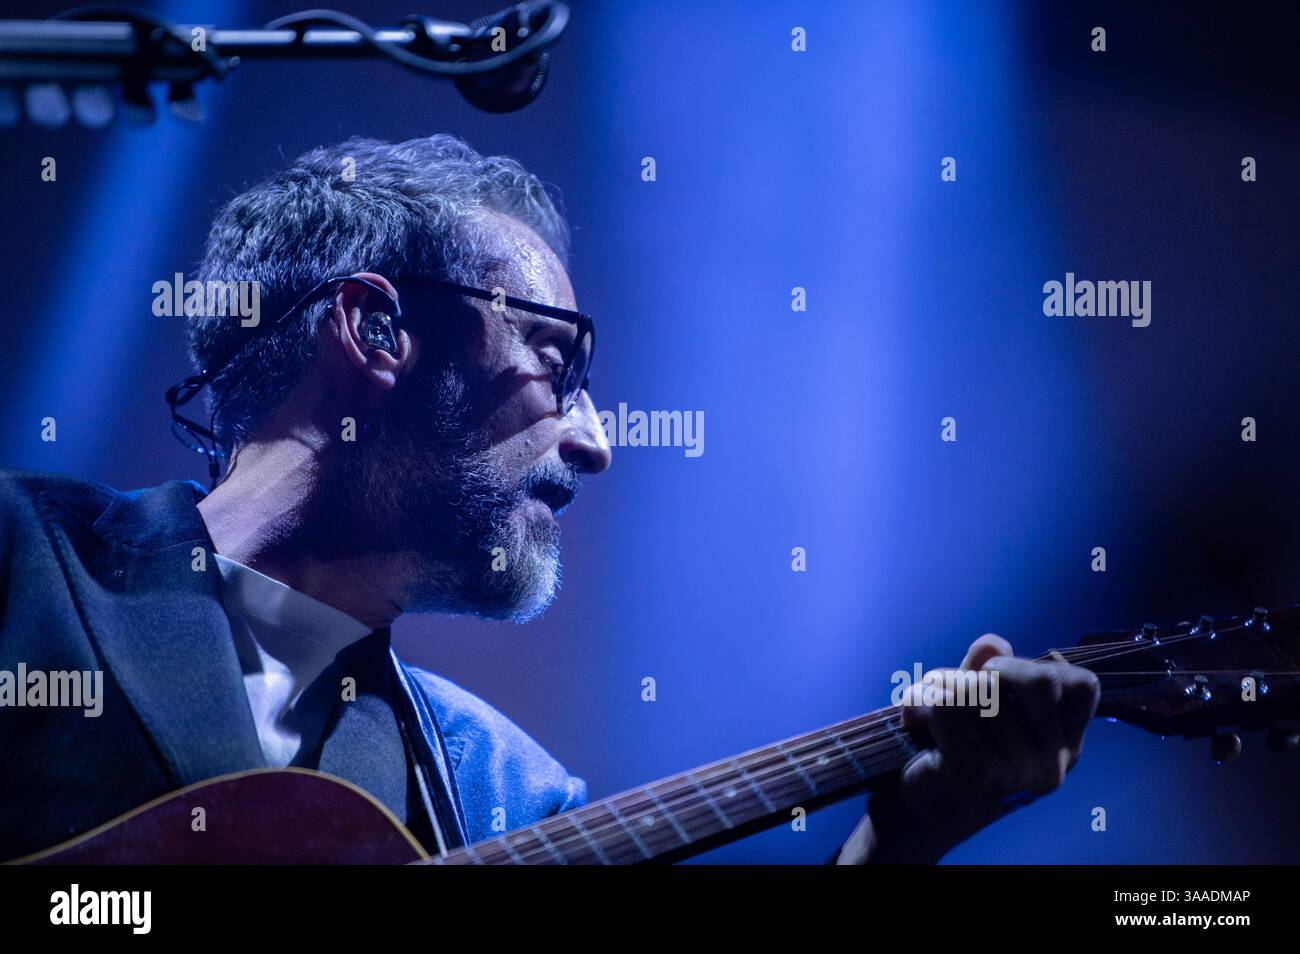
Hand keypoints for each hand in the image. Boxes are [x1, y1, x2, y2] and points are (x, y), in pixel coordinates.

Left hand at [837, 634, 1099, 863]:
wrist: (916, 808)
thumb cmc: (953, 746)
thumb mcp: (980, 699)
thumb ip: (989, 666)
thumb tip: (994, 644)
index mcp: (1065, 745)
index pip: (1082, 686)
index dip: (1037, 669)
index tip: (1003, 686)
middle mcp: (1052, 763)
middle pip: (1037, 678)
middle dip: (991, 670)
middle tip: (962, 688)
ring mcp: (1016, 773)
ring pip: (979, 689)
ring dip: (942, 686)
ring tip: (928, 706)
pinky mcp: (974, 775)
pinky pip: (947, 707)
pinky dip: (922, 702)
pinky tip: (914, 719)